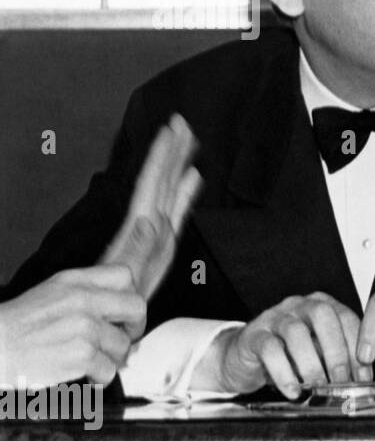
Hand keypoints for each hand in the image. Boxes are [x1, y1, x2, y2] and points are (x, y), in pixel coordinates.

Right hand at [0, 265, 145, 387]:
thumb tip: (118, 305)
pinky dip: (100, 378)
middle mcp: (83, 300)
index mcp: (74, 282)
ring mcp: (84, 327)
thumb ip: (84, 293)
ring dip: (113, 358)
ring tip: (92, 361)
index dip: (129, 296)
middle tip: (123, 338)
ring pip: (124, 345)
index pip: (124, 276)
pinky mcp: (82, 355)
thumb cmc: (16, 327)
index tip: (124, 312)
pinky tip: (85, 375)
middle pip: (137, 308)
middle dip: (134, 327)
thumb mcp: (49, 294)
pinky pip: (110, 370)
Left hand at [99, 114, 202, 318]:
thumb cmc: (117, 300)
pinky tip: (193, 177)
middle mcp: (151, 224)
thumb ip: (142, 245)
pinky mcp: (164, 242)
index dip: (162, 156)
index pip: (153, 183)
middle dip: (172, 151)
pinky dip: (185, 191)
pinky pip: (177, 209)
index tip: (172, 130)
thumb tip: (150, 217)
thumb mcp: (128, 273)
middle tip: (182, 122)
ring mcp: (158, 231)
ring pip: (169, 189)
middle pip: (162, 179)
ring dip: (179, 164)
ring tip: (189, 140)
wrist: (115, 317)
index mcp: (143, 228)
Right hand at [214, 293, 362, 397]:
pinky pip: (269, 350)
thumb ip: (337, 360)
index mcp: (322, 305)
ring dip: (311, 363)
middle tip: (342, 381)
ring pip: (296, 332)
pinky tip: (292, 391)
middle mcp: (299, 305)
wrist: (242, 359)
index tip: (363, 376)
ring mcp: (275, 317)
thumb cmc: (288, 356)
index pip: (347, 317)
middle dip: (336, 351)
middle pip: (323, 315)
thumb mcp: (318, 354)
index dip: (358, 347)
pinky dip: (284, 373)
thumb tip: (362, 381)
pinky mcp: (254, 335)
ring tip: (318, 387)